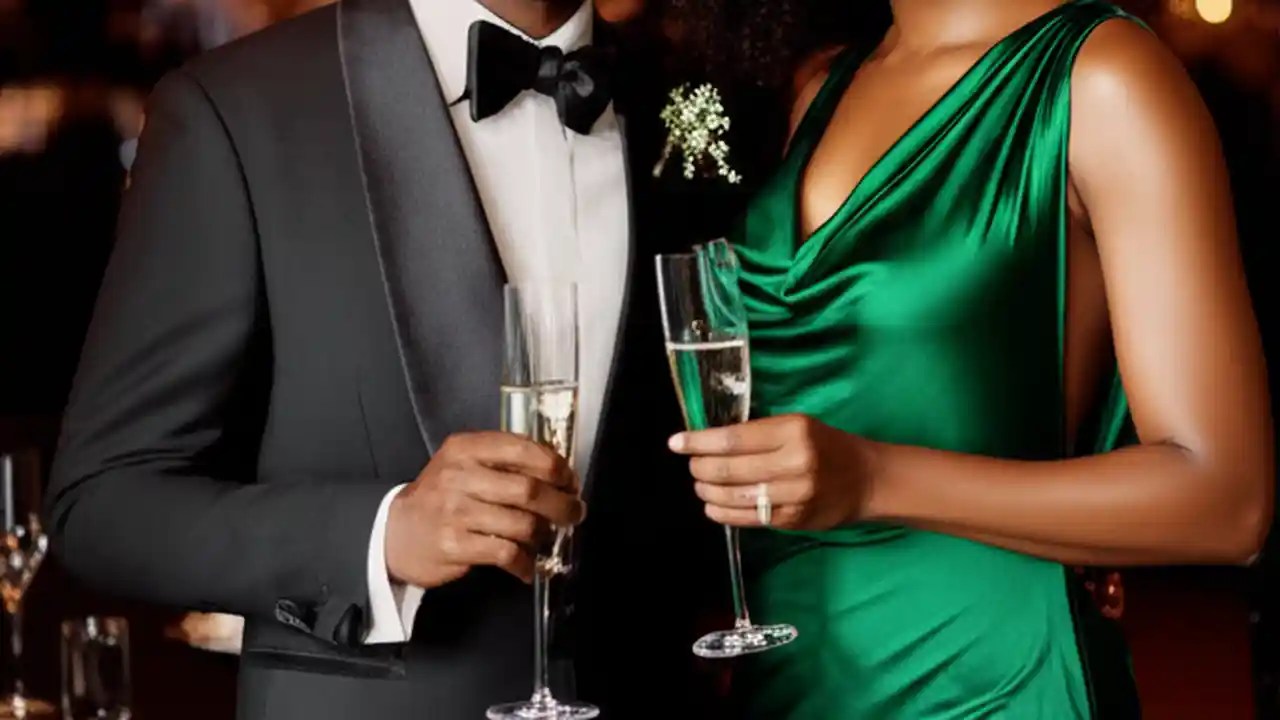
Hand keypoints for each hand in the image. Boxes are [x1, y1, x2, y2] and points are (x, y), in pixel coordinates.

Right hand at [386, 432, 583, 587]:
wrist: (396, 533)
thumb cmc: (440, 497)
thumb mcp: (462, 464)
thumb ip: (503, 461)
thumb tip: (558, 472)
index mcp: (466, 449)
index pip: (522, 449)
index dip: (555, 466)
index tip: (569, 480)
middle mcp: (460, 476)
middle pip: (529, 489)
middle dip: (561, 504)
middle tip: (573, 512)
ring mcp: (456, 512)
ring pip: (522, 524)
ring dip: (544, 534)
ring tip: (546, 537)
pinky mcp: (455, 545)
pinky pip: (506, 553)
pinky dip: (524, 563)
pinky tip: (527, 565)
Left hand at [668, 414, 874, 530]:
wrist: (867, 479)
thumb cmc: (827, 445)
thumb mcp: (797, 425)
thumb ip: (759, 433)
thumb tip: (711, 440)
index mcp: (793, 431)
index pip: (733, 438)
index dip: (699, 441)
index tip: (676, 442)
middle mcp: (793, 463)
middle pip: (728, 469)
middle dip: (700, 467)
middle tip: (692, 465)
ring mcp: (793, 495)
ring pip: (734, 497)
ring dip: (707, 491)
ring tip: (700, 484)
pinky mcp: (792, 519)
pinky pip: (747, 518)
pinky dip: (722, 512)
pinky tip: (712, 506)